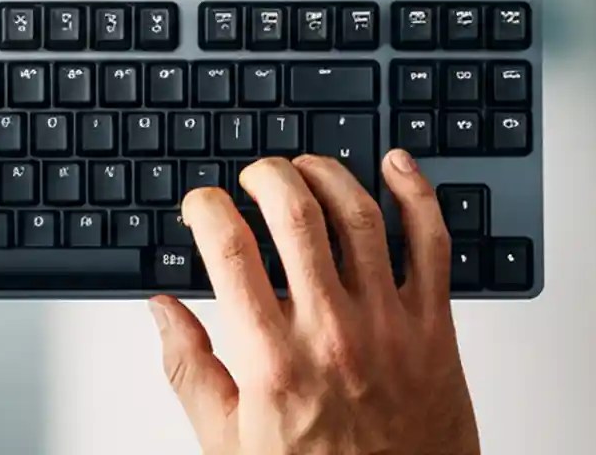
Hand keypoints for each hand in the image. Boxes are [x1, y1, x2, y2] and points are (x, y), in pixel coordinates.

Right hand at [149, 151, 478, 454]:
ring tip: (306, 169)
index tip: (202, 205)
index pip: (229, 250)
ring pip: (359, 217)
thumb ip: (189, 369)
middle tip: (255, 176)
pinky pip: (432, 244)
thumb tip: (162, 310)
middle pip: (294, 216)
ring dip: (328, 175)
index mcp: (271, 360)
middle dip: (266, 176)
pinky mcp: (433, 329)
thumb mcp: (228, 441)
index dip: (207, 208)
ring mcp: (386, 326)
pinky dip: (417, 196)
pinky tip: (396, 168)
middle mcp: (330, 334)